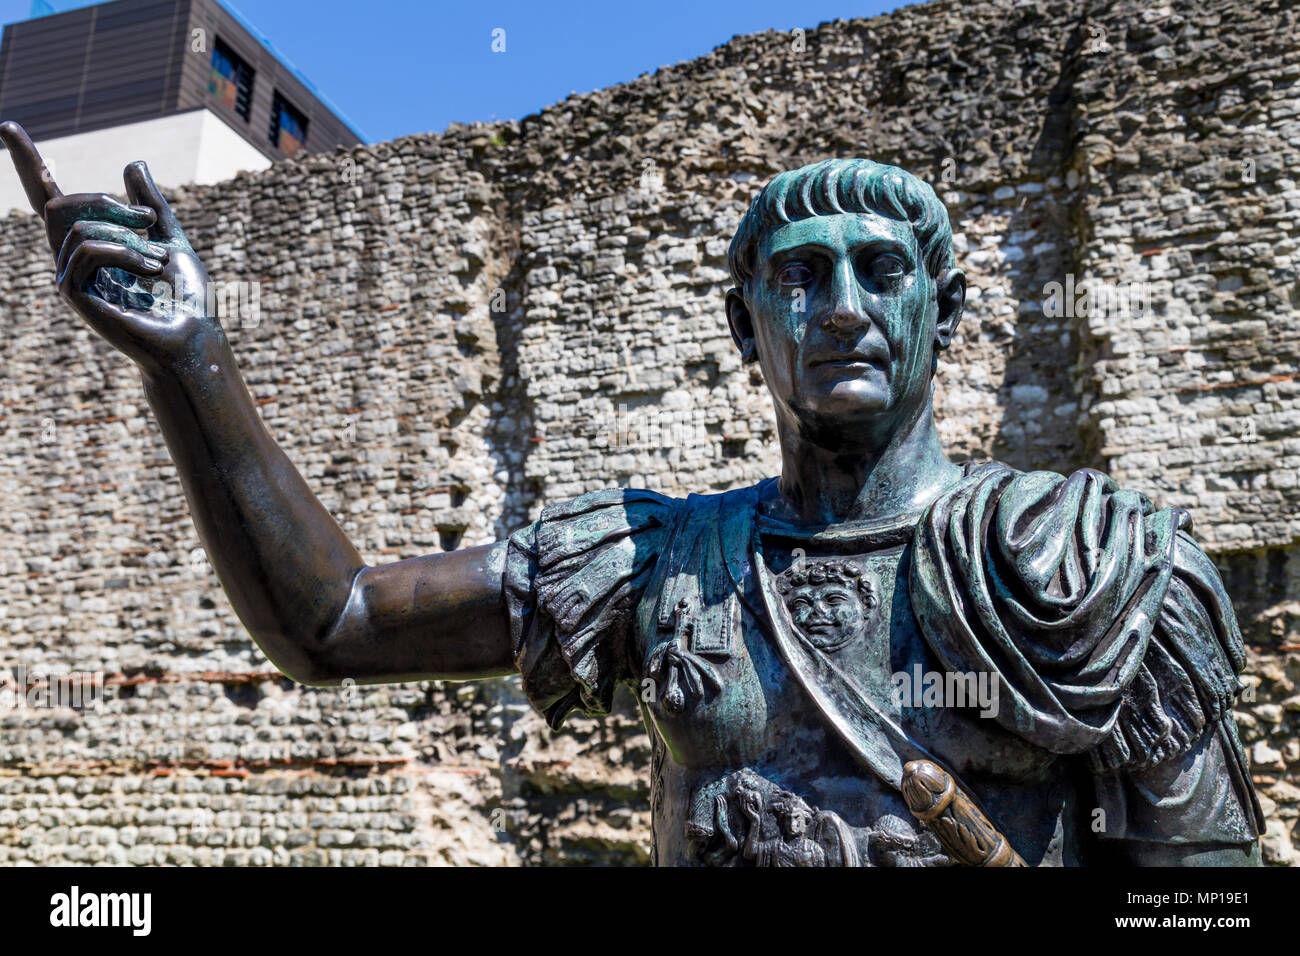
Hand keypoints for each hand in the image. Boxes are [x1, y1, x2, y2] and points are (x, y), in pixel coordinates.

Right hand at [1, 120, 222, 375]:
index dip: (28, 162)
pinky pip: (86, 250)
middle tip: (150, 220)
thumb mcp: (169, 239)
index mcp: (90, 244)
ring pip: (78, 228)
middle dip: (108, 203)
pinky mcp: (74, 294)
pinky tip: (151, 270)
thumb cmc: (186, 297)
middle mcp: (71, 259)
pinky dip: (124, 252)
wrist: (193, 336)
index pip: (48, 197)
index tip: (6, 125)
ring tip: (158, 262)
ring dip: (127, 236)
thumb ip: (148, 205)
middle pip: (61, 204)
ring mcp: (69, 278)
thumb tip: (132, 162)